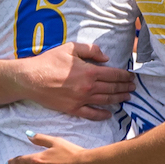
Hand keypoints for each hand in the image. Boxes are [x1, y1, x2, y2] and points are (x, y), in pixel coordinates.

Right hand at [13, 42, 134, 120]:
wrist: (31, 79)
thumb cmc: (49, 61)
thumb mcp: (70, 48)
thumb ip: (90, 50)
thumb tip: (106, 58)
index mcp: (89, 71)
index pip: (113, 74)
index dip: (124, 76)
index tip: (131, 77)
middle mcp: (88, 87)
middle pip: (112, 88)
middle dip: (125, 87)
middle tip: (133, 87)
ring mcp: (81, 100)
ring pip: (105, 101)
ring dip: (118, 99)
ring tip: (127, 97)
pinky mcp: (73, 109)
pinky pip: (91, 114)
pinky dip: (102, 115)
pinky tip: (109, 114)